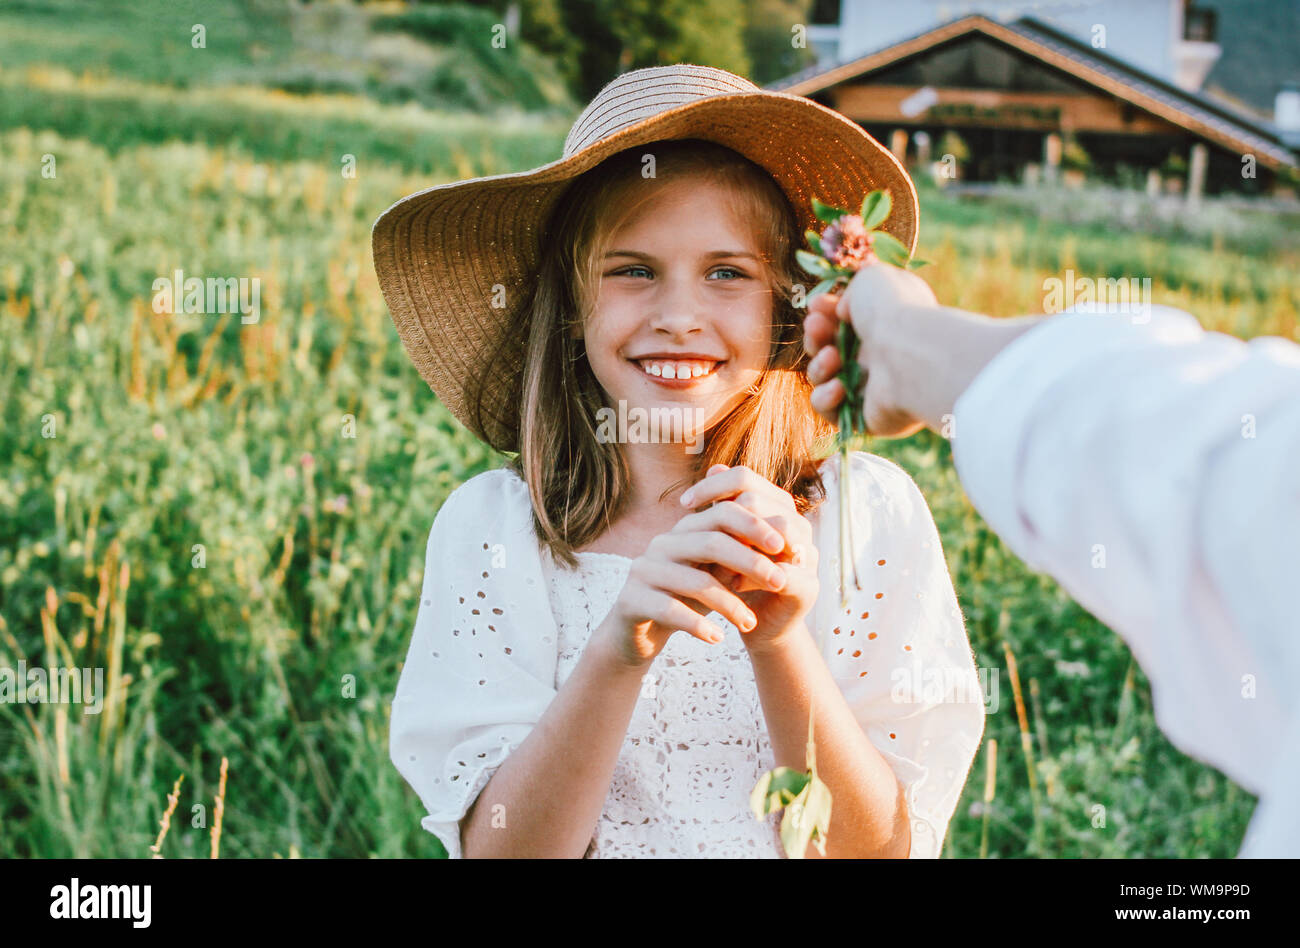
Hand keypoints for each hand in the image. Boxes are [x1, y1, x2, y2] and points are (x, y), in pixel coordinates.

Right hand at [601, 471, 796, 667]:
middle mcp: (662, 543)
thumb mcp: (716, 577)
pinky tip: (718, 638)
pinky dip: (698, 625)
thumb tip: (787, 544)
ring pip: (694, 580)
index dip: (756, 527)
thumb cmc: (685, 600)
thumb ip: (741, 559)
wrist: (638, 634)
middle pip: (711, 541)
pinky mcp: (630, 599)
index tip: (786, 548)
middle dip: (751, 562)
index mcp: (684, 531)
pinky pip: (669, 610)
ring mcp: (643, 570)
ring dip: (729, 604)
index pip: (723, 513)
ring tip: (750, 623)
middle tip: (779, 583)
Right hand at [802, 262, 938, 435]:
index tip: (815, 305)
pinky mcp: (864, 417)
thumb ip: (851, 290)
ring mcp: (872, 388)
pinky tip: (838, 387)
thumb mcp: (872, 279)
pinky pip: (830, 411)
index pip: (846, 321)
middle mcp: (880, 356)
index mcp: (886, 324)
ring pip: (825, 379)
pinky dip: (825, 398)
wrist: (911, 355)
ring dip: (819, 366)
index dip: (825, 312)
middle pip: (829, 348)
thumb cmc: (895, 311)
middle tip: (815, 326)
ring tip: (832, 357)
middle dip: (816, 337)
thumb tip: (841, 313)